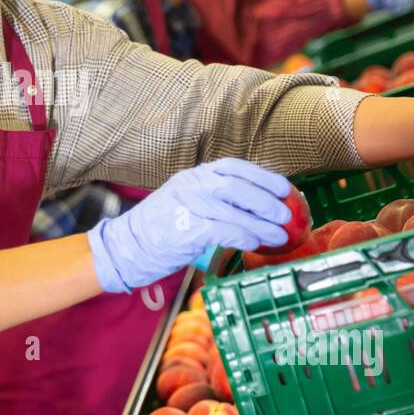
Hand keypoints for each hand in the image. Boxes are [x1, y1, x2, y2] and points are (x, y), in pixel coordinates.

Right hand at [87, 158, 293, 292]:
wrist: (126, 247)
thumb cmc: (159, 230)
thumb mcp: (185, 204)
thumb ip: (214, 201)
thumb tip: (253, 208)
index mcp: (193, 176)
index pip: (234, 167)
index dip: (262, 176)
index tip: (284, 188)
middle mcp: (191, 185)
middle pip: (238, 185)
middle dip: (267, 199)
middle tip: (287, 214)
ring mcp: (187, 205)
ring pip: (234, 209)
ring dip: (262, 223)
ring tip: (280, 234)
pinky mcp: (185, 228)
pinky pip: (223, 230)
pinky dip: (243, 235)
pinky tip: (255, 243)